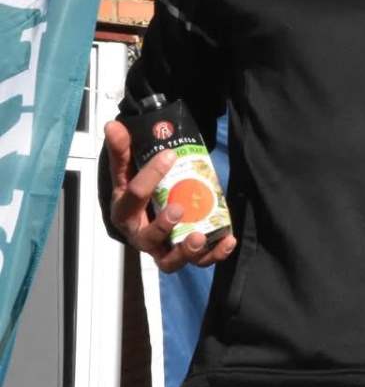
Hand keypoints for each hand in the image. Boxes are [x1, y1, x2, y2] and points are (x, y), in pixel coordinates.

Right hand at [102, 120, 236, 271]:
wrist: (145, 214)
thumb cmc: (135, 191)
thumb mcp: (127, 171)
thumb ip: (122, 150)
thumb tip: (113, 124)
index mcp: (123, 212)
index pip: (134, 196)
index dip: (150, 175)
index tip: (169, 154)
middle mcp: (140, 236)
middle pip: (148, 239)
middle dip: (163, 226)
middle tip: (180, 208)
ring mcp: (162, 248)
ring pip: (170, 261)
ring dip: (187, 251)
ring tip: (200, 236)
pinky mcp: (183, 253)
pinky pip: (198, 262)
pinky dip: (214, 254)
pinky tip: (228, 240)